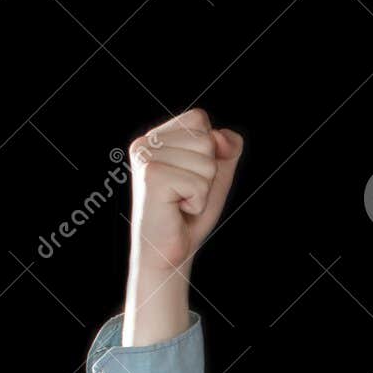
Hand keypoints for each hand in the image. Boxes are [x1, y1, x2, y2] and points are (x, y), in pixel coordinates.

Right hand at [127, 107, 243, 272]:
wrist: (168, 253)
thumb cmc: (188, 216)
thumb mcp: (215, 176)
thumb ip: (227, 149)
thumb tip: (222, 136)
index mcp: (156, 137)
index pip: (199, 119)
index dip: (209, 152)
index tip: (188, 177)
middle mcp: (145, 142)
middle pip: (206, 140)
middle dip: (207, 174)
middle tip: (184, 194)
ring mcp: (146, 157)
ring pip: (206, 162)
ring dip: (202, 190)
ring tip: (180, 202)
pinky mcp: (152, 176)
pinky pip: (200, 183)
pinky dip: (197, 203)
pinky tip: (177, 210)